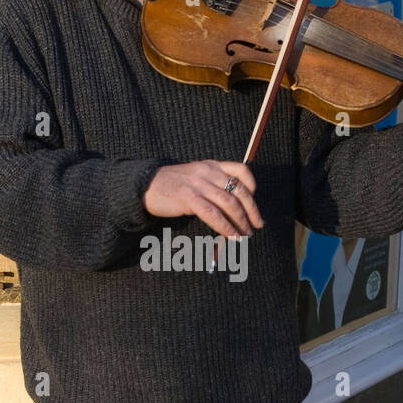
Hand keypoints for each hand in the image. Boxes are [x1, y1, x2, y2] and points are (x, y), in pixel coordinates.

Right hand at [143, 160, 262, 238]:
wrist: (145, 185)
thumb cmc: (171, 186)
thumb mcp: (195, 177)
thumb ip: (212, 184)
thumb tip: (232, 206)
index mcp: (211, 165)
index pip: (241, 171)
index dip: (252, 186)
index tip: (254, 202)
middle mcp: (208, 172)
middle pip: (239, 191)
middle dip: (251, 210)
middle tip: (257, 225)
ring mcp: (198, 184)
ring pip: (229, 204)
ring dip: (241, 222)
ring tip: (245, 235)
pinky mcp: (189, 198)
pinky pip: (213, 214)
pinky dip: (225, 227)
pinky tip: (231, 236)